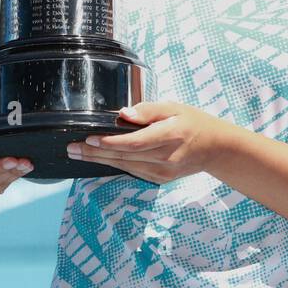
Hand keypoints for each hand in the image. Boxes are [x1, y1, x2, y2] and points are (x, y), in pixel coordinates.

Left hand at [66, 101, 229, 184]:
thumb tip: (124, 113)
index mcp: (170, 135)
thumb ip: (149, 109)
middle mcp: (166, 157)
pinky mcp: (160, 179)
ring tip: (77, 153)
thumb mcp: (175, 107)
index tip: (90, 138)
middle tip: (71, 147)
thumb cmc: (194, 123)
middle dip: (95, 152)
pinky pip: (133, 171)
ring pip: (125, 166)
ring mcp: (163, 172)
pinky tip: (99, 158)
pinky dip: (115, 164)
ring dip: (100, 160)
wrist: (216, 149)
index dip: (111, 142)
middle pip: (125, 156)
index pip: (135, 142)